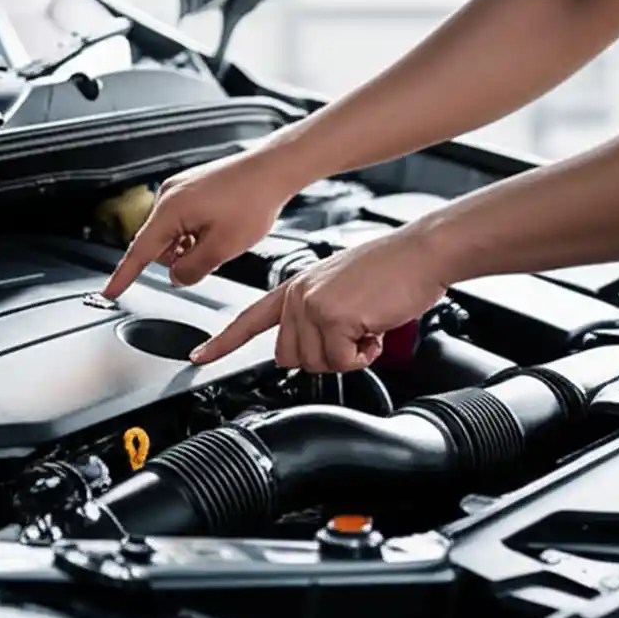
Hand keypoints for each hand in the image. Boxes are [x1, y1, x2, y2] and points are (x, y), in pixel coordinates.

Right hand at [102, 151, 299, 297]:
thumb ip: (193, 269)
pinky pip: (183, 220)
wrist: (272, 169)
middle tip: (212, 255)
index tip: (110, 292)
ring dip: (190, 245)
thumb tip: (177, 277)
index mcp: (170, 210)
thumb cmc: (252, 199)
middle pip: (159, 244)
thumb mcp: (222, 247)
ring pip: (173, 234)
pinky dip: (196, 232)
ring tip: (220, 237)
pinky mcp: (191, 187)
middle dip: (179, 258)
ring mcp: (179, 189)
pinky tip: (219, 228)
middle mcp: (168, 196)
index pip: (139, 252)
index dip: (123, 276)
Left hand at [190, 227, 450, 371]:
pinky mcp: (332, 316)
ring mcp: (311, 305)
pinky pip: (342, 361)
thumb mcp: (339, 291)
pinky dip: (363, 355)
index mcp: (295, 287)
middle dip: (325, 356)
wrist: (419, 254)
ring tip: (366, 325)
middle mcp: (297, 295)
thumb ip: (314, 317)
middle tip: (353, 334)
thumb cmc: (390, 271)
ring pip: (316, 363)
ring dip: (348, 355)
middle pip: (290, 358)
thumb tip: (306, 353)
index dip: (223, 343)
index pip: (250, 320)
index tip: (199, 356)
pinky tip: (374, 329)